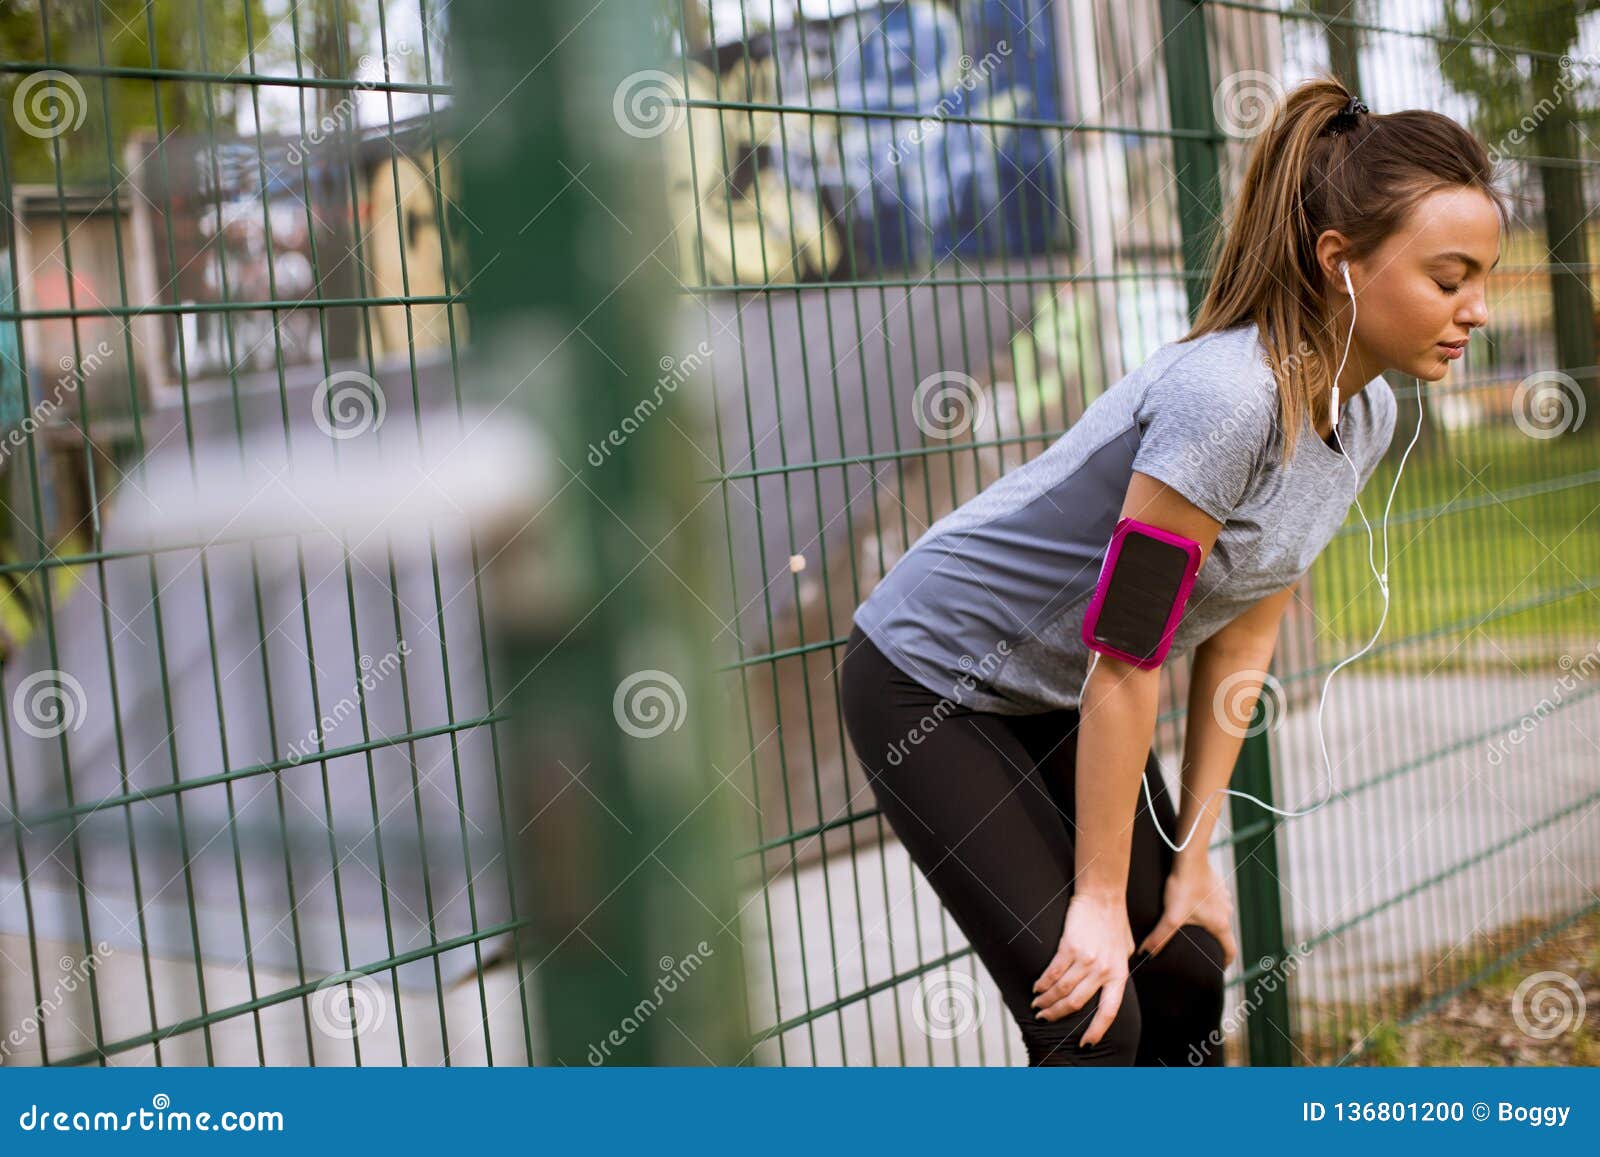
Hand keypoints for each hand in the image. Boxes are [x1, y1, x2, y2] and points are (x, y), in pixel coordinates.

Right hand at [1029, 890, 1133, 1046]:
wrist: (1103, 896)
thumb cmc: (1114, 920)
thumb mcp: (1125, 950)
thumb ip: (1117, 969)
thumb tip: (1110, 986)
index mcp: (1118, 975)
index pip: (1108, 1011)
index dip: (1096, 1030)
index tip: (1085, 1043)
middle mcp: (1102, 971)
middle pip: (1076, 1003)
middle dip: (1057, 1014)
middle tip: (1044, 1018)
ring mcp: (1086, 960)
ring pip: (1061, 990)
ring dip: (1046, 1001)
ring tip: (1037, 1005)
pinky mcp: (1069, 947)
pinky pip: (1053, 972)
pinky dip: (1042, 983)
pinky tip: (1036, 987)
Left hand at [1136, 858, 1237, 965]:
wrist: (1190, 857)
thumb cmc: (1184, 886)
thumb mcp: (1171, 915)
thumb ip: (1160, 937)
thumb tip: (1146, 954)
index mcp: (1221, 924)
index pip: (1230, 951)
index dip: (1225, 962)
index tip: (1217, 968)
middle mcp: (1226, 912)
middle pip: (1224, 933)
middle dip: (1213, 942)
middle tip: (1198, 947)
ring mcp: (1223, 897)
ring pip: (1219, 915)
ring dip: (1209, 922)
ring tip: (1192, 924)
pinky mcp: (1217, 885)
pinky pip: (1214, 900)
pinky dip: (1206, 905)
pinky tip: (1191, 902)